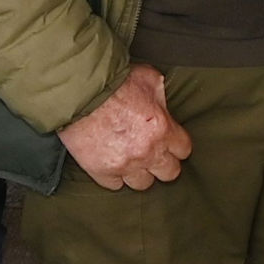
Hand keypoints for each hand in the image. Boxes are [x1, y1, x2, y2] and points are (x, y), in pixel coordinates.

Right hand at [59, 65, 189, 189]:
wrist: (79, 93)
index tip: (169, 143)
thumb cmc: (112, 82)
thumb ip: (160, 94)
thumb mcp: (148, 78)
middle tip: (153, 154)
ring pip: (142, 183)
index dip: (177, 146)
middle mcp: (147, 151)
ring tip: (132, 161)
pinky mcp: (101, 171)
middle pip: (168, 173)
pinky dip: (114, 177)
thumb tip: (162, 100)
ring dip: (139, 173)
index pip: (183, 151)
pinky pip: (115, 185)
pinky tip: (112, 164)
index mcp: (162, 129)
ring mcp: (124, 165)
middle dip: (163, 163)